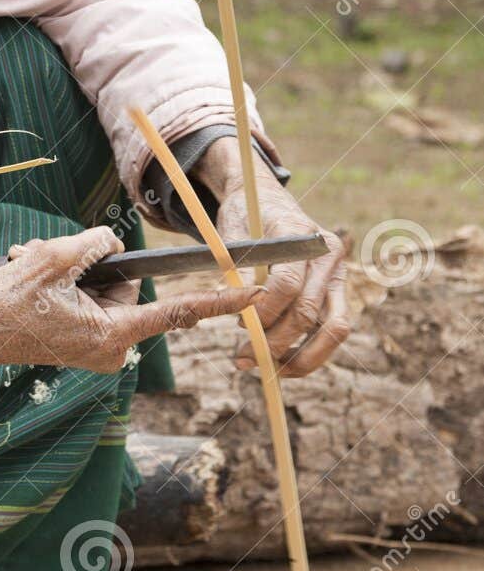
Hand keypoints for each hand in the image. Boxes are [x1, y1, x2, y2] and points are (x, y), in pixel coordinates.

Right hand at [0, 226, 260, 372]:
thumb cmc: (9, 301)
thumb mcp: (54, 258)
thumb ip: (95, 244)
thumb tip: (114, 243)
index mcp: (112, 334)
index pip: (175, 312)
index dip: (217, 302)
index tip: (251, 297)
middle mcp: (110, 349)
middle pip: (127, 290)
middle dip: (98, 270)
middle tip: (54, 266)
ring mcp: (95, 350)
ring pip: (107, 294)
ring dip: (76, 276)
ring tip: (37, 275)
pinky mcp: (81, 346)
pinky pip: (90, 304)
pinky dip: (67, 288)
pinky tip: (36, 286)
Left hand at [195, 140, 349, 376]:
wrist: (267, 201)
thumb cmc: (245, 217)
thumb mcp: (231, 235)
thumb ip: (236, 271)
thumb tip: (240, 313)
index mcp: (300, 233)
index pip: (287, 283)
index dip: (262, 313)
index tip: (240, 328)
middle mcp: (328, 254)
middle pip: (308, 312)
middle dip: (275, 343)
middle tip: (242, 359)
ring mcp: (338, 274)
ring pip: (334, 329)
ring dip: (301, 357)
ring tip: (267, 369)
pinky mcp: (338, 292)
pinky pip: (331, 329)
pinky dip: (310, 351)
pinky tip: (281, 361)